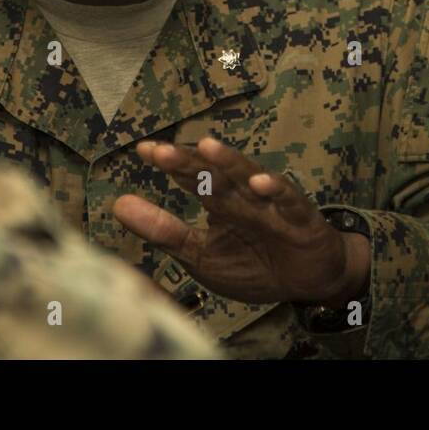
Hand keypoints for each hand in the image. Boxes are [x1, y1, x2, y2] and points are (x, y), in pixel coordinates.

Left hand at [113, 136, 369, 305]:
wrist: (310, 281)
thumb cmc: (254, 264)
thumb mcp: (201, 255)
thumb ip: (163, 231)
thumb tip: (118, 204)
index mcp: (219, 200)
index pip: (191, 175)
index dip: (170, 163)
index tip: (143, 150)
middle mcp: (243, 195)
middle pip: (214, 173)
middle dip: (190, 161)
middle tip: (162, 152)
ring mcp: (272, 204)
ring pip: (249, 178)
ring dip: (230, 163)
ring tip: (209, 148)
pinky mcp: (300, 217)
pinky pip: (288, 200)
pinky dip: (276, 191)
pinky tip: (260, 184)